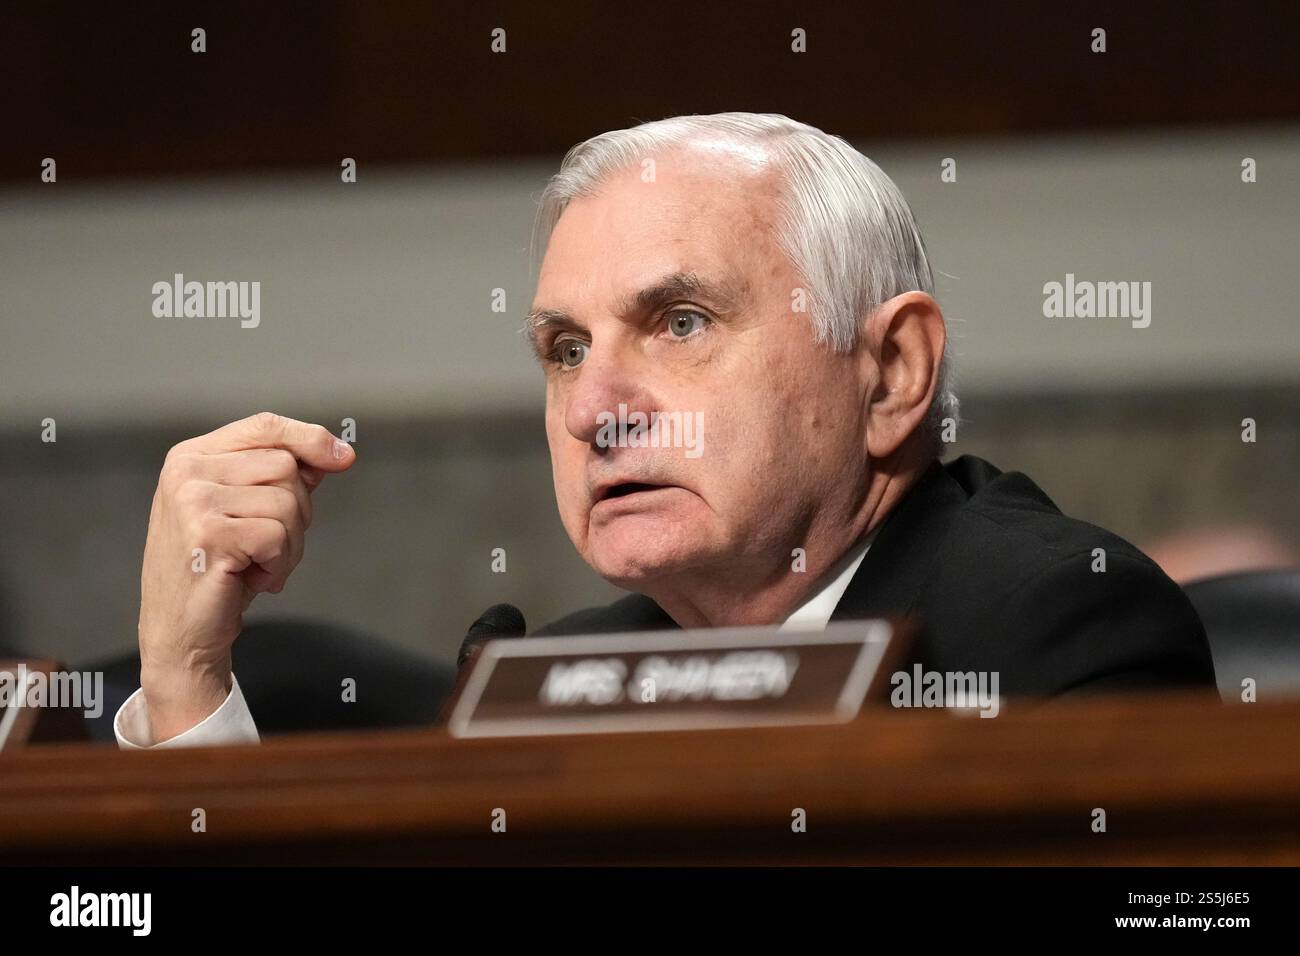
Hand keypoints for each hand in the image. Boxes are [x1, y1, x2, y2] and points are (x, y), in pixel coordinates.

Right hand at [137, 412, 355, 740]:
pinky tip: (251, 579)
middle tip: (266, 546)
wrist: (182, 631)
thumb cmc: (219, 570)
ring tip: (256, 564)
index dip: (309, 438)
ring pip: (288, 502)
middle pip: (285, 467)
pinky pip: (278, 536)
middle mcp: (187, 470)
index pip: (265, 426)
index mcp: (192, 456)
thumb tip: (335, 453)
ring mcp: (193, 501)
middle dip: (296, 512)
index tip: (344, 457)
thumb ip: (280, 478)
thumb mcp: (247, 512)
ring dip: (288, 544)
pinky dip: (278, 564)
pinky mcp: (206, 534)